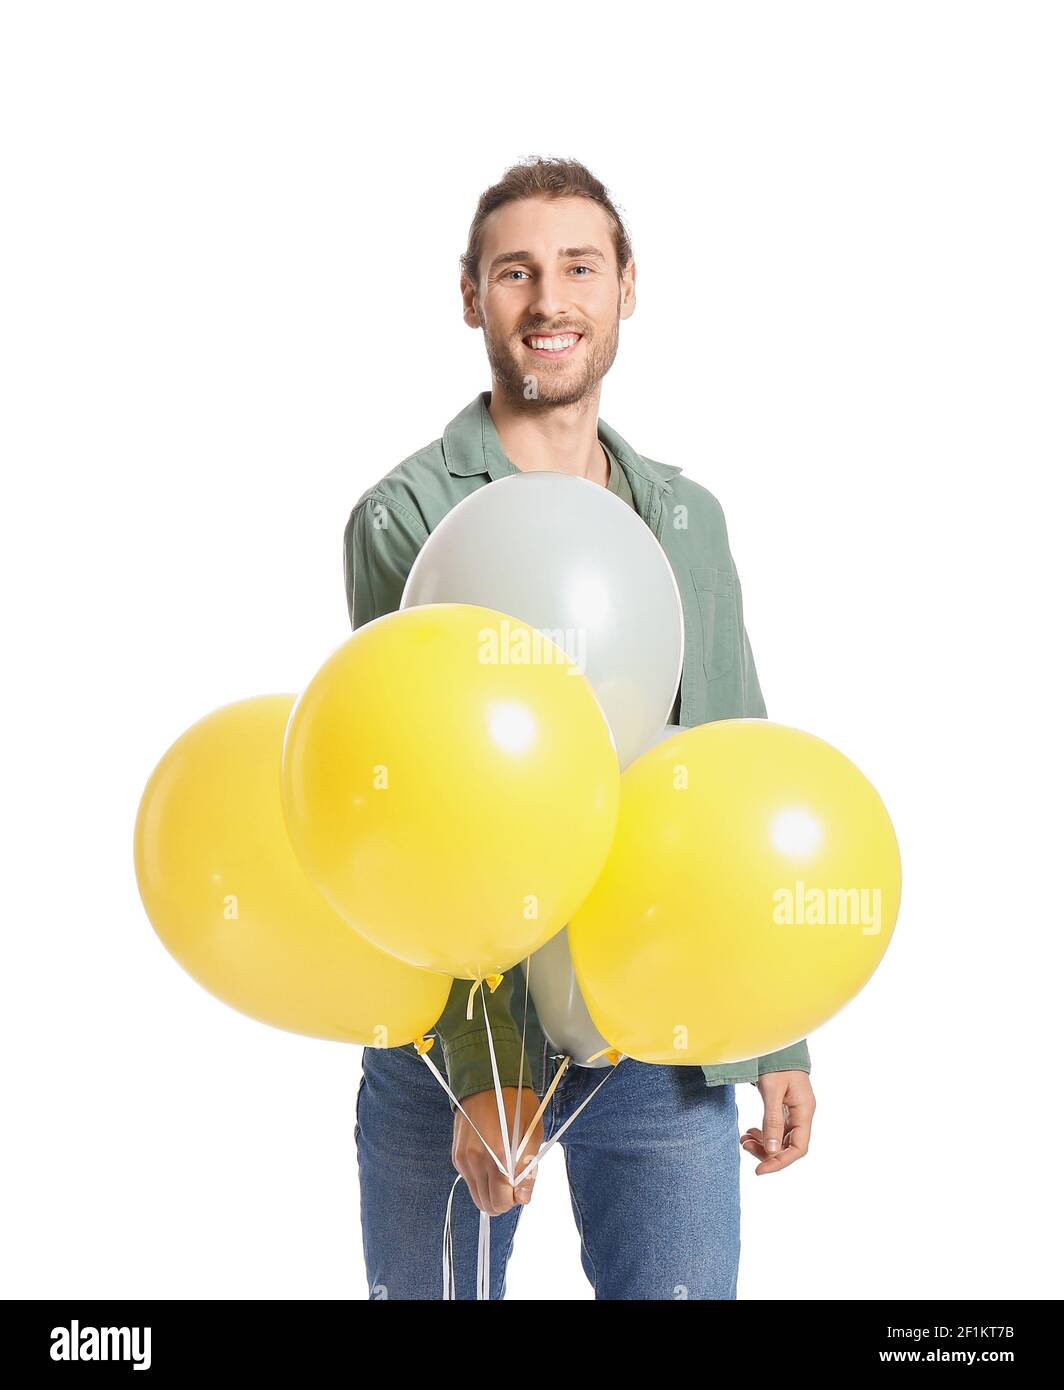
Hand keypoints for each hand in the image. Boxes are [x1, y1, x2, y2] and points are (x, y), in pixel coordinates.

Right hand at [452, 1086, 543, 1215]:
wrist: (488, 1079)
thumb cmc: (515, 1103)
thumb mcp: (532, 1133)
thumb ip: (528, 1170)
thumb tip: (523, 1198)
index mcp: (499, 1156)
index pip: (501, 1201)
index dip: (514, 1199)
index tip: (521, 1186)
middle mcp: (476, 1161)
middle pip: (487, 1205)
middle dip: (503, 1199)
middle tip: (514, 1181)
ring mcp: (463, 1158)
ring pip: (476, 1195)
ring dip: (491, 1191)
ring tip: (503, 1169)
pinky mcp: (457, 1155)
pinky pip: (469, 1180)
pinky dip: (481, 1178)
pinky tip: (491, 1160)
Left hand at [741, 1071, 815, 1174]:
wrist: (777, 1041)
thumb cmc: (776, 1062)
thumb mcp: (772, 1090)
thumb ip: (772, 1119)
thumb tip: (771, 1150)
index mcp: (804, 1110)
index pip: (798, 1148)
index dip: (780, 1162)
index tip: (759, 1170)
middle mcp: (802, 1113)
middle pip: (789, 1146)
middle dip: (767, 1152)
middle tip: (745, 1146)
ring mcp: (794, 1110)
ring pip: (781, 1138)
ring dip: (764, 1144)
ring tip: (744, 1140)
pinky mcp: (784, 1106)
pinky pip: (777, 1128)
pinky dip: (764, 1133)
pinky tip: (750, 1132)